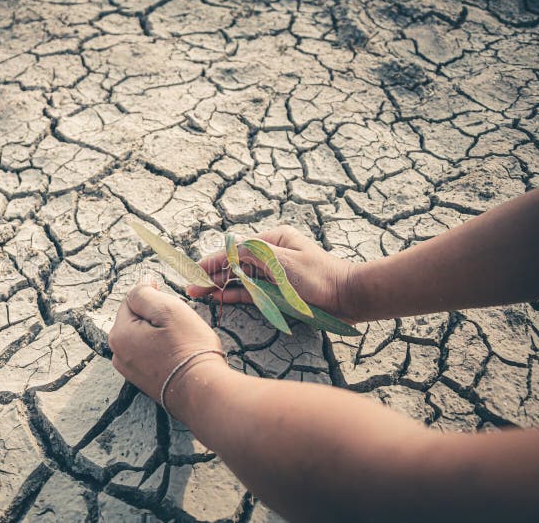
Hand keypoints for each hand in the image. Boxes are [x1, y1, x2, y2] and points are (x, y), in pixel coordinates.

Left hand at [109, 277, 227, 413]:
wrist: (202, 391)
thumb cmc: (188, 348)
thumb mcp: (167, 309)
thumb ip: (145, 293)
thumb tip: (141, 283)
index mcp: (119, 334)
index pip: (132, 301)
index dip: (154, 297)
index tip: (173, 308)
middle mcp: (118, 354)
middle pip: (137, 320)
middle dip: (157, 318)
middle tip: (180, 327)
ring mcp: (130, 370)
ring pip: (145, 337)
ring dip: (161, 335)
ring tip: (181, 343)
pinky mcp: (144, 381)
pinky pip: (151, 355)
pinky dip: (163, 351)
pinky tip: (178, 356)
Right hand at [187, 226, 359, 321]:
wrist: (347, 298)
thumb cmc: (318, 276)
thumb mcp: (282, 260)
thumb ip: (252, 255)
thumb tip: (227, 254)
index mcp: (272, 239)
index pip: (235, 249)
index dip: (214, 260)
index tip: (196, 270)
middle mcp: (270, 254)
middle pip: (234, 264)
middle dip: (213, 274)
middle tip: (192, 286)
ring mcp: (272, 274)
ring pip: (240, 278)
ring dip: (220, 285)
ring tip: (199, 293)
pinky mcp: (276, 292)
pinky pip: (250, 292)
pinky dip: (235, 294)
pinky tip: (219, 297)